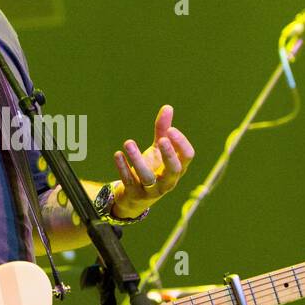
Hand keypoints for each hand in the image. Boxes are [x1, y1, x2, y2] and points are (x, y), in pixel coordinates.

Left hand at [111, 104, 195, 218]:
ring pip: (147, 177)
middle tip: (163, 139)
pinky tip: (117, 154)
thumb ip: (163, 130)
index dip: (181, 143)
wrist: (135, 197)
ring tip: (128, 142)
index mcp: (178, 168)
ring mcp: (152, 190)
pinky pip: (129, 181)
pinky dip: (123, 168)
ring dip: (137, 160)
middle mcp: (168, 181)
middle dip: (169, 155)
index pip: (187, 156)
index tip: (170, 130)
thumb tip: (168, 107)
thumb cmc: (152, 168)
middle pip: (174, 170)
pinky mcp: (135, 194)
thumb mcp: (157, 149)